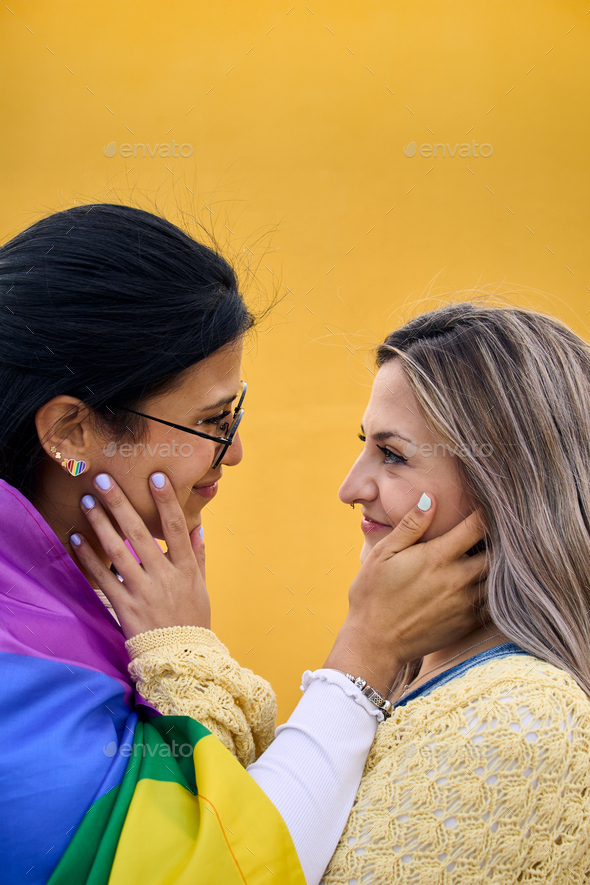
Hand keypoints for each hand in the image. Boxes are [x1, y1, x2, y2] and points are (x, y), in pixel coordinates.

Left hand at [69, 472, 209, 638]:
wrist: (180, 659)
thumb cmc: (192, 621)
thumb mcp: (201, 587)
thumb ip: (198, 557)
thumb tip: (199, 529)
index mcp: (185, 568)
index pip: (176, 527)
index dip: (166, 501)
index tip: (157, 477)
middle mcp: (163, 576)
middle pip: (139, 533)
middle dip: (121, 504)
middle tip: (105, 480)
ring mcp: (142, 591)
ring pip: (117, 551)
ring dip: (100, 524)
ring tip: (88, 502)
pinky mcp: (124, 606)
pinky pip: (102, 578)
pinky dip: (88, 558)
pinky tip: (76, 539)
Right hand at [324, 494, 488, 695]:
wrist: (374, 643)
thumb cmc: (373, 595)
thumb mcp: (383, 554)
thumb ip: (411, 526)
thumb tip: (431, 498)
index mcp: (438, 557)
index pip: (476, 526)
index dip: (487, 511)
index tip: (490, 504)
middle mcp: (458, 579)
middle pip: (497, 552)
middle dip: (501, 538)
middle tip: (500, 528)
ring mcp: (465, 603)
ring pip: (499, 578)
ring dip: (501, 564)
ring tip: (500, 552)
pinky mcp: (467, 623)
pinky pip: (494, 602)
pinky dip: (496, 589)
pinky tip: (490, 581)